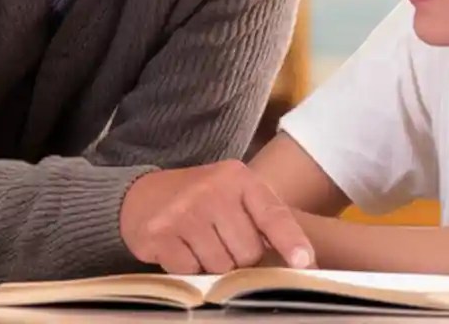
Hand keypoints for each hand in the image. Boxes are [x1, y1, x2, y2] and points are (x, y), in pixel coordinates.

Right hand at [120, 160, 314, 274]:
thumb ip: (266, 221)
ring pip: (220, 266)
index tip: (304, 262)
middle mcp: (213, 190)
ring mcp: (184, 211)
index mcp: (239, 178)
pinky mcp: (159, 233)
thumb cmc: (202, 201)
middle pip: (248, 252)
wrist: (143, 195)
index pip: (273, 214)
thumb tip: (305, 262)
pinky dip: (188, 268)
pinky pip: (190, 271)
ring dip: (213, 265)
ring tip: (199, 244)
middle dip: (240, 259)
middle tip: (222, 241)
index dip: (291, 241)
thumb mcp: (236, 195)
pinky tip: (181, 248)